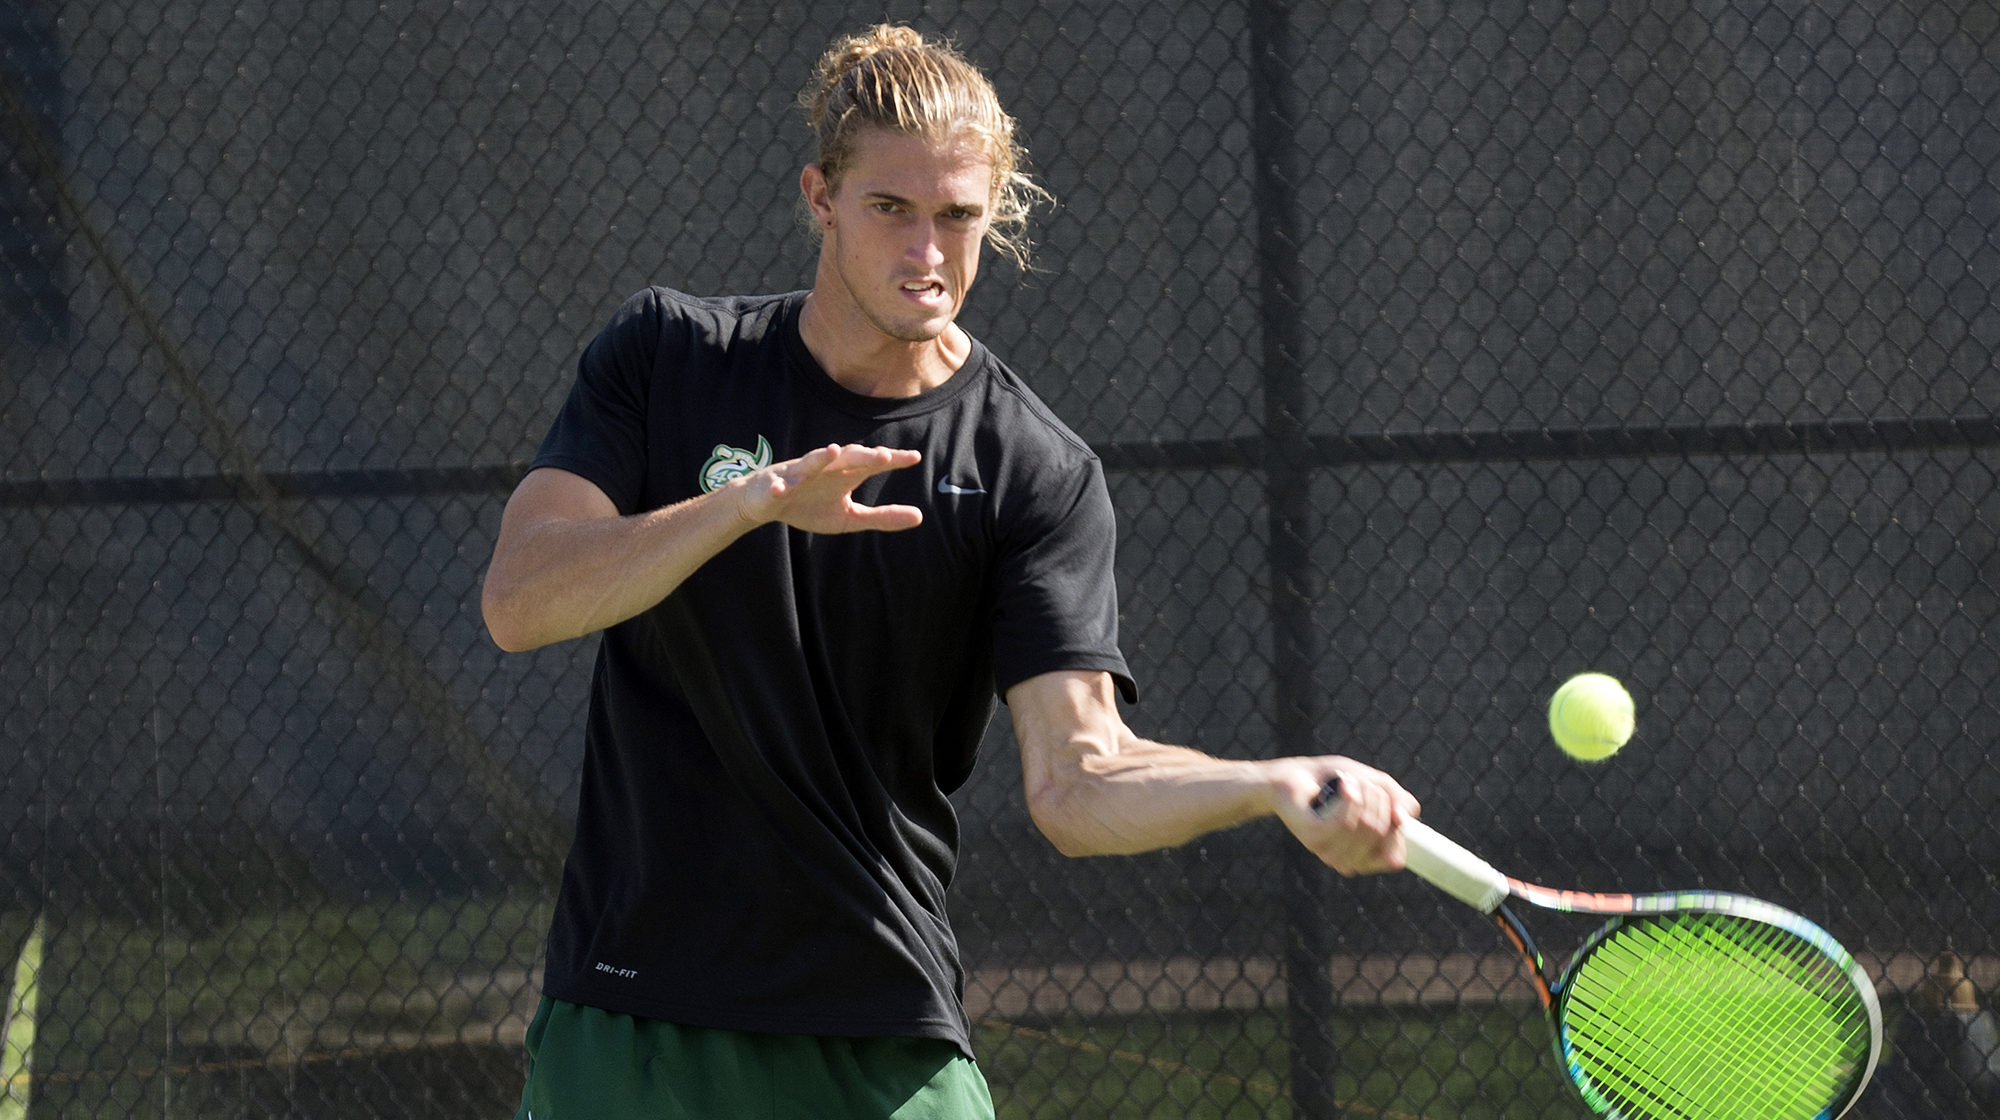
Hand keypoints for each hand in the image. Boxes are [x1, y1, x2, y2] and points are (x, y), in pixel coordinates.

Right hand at [729, 443, 923, 534]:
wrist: (766, 504)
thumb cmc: (810, 507)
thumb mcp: (850, 517)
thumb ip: (882, 517)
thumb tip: (920, 517)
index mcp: (845, 474)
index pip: (872, 463)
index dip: (892, 459)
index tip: (915, 457)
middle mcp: (825, 468)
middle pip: (847, 457)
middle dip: (863, 455)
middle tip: (884, 456)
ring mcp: (798, 474)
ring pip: (812, 462)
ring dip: (822, 457)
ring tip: (835, 451)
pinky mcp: (774, 485)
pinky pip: (777, 485)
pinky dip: (780, 486)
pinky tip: (782, 489)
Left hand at [1270, 758, 1418, 876]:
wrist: (1296, 774)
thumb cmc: (1336, 782)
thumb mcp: (1377, 786)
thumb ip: (1399, 801)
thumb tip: (1403, 820)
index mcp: (1364, 856)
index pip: (1395, 858)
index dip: (1397, 830)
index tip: (1388, 804)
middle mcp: (1348, 859)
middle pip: (1382, 833)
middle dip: (1380, 799)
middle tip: (1363, 784)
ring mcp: (1329, 851)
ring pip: (1366, 826)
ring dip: (1365, 794)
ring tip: (1350, 782)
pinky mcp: (1312, 838)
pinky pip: (1345, 822)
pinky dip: (1349, 798)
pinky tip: (1345, 787)